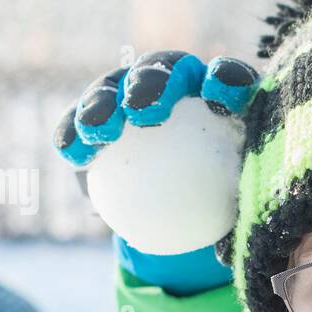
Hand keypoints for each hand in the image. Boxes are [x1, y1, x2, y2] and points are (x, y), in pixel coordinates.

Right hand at [53, 51, 258, 256]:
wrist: (173, 211)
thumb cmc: (216, 211)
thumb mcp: (234, 216)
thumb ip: (238, 215)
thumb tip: (234, 242)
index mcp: (222, 94)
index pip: (231, 78)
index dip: (228, 80)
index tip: (220, 102)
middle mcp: (177, 80)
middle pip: (167, 69)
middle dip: (153, 83)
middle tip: (144, 114)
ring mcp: (131, 89)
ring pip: (115, 86)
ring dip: (104, 104)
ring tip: (99, 133)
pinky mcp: (95, 109)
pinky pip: (80, 120)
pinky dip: (74, 134)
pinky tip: (72, 155)